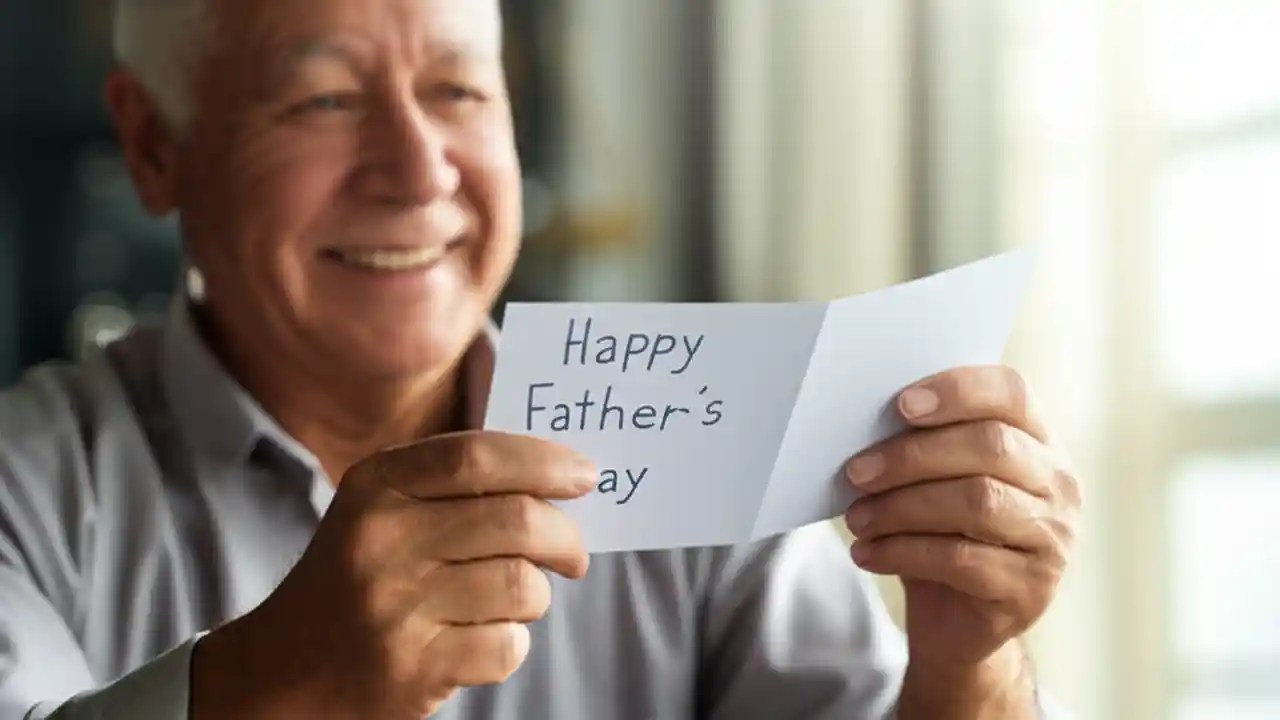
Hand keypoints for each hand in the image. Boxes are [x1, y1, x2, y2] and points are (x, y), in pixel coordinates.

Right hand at [192, 431, 595, 719]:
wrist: (285, 670)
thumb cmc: (358, 576)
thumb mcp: (383, 509)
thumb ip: (456, 484)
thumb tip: (561, 476)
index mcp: (376, 486)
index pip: (476, 457)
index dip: (544, 461)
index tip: (585, 475)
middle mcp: (381, 540)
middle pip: (516, 520)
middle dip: (565, 537)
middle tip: (574, 554)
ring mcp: (395, 606)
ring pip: (520, 586)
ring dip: (535, 596)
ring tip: (514, 600)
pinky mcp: (411, 667)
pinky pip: (506, 646)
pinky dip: (511, 643)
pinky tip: (483, 638)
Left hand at [842, 366, 1079, 711]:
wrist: (958, 623)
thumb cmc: (942, 534)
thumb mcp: (937, 482)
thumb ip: (923, 444)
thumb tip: (864, 418)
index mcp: (1038, 440)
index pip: (1012, 393)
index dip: (958, 390)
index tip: (900, 404)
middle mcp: (1059, 484)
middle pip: (990, 446)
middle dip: (912, 455)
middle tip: (855, 472)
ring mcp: (1053, 538)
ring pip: (977, 502)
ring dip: (902, 507)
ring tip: (856, 518)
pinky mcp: (1031, 588)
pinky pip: (962, 559)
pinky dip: (903, 552)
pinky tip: (867, 553)